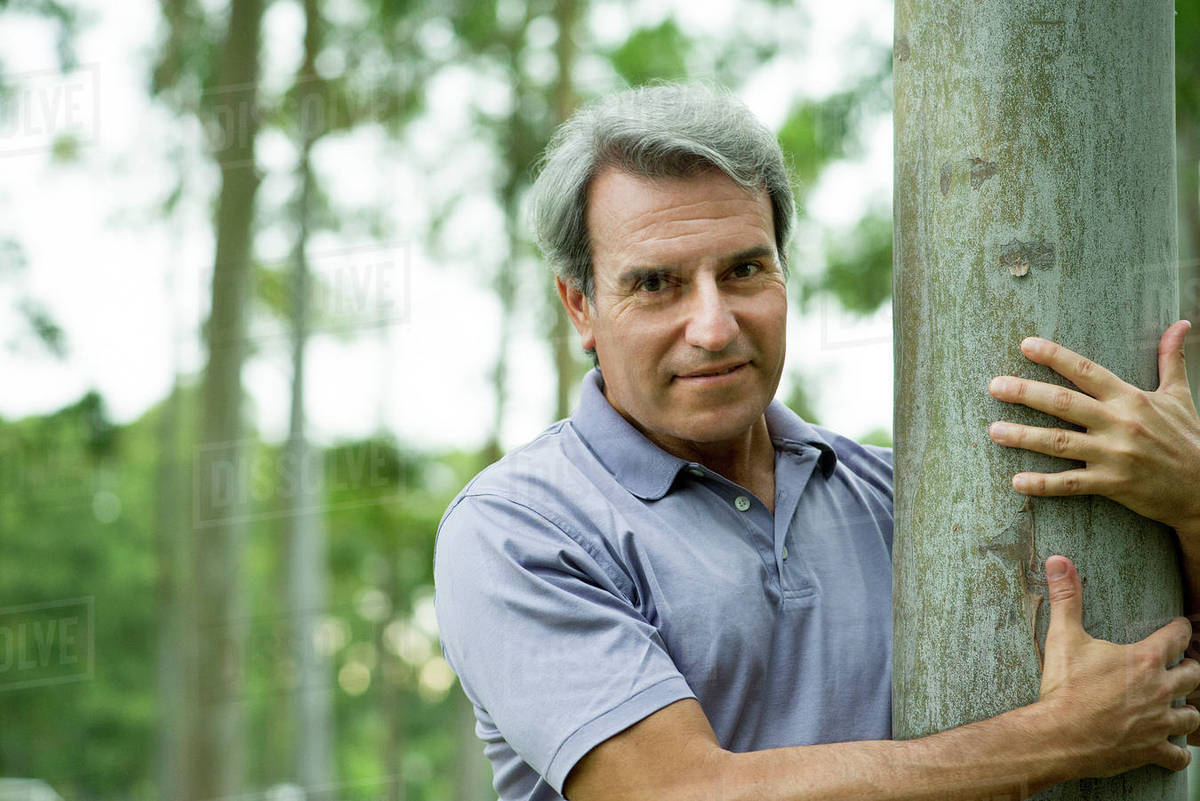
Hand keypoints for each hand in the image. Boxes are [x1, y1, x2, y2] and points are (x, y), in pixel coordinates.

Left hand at [987, 320, 1199, 531]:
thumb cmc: (1187, 438)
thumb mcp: (1179, 395)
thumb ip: (1170, 359)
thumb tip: (1181, 323)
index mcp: (1130, 397)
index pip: (1086, 371)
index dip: (1055, 356)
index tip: (1025, 344)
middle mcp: (1120, 423)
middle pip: (1064, 403)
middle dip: (1026, 393)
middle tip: (993, 386)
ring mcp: (1115, 455)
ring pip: (1061, 443)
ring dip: (1024, 437)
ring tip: (994, 431)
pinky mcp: (1113, 484)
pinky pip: (1072, 484)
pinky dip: (1043, 484)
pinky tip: (1017, 482)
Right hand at [1038, 555, 1199, 775]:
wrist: (1060, 734)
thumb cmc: (1065, 687)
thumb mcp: (1064, 636)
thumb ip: (1066, 597)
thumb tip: (1058, 561)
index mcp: (1145, 660)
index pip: (1177, 637)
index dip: (1180, 629)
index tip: (1179, 627)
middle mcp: (1160, 689)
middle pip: (1193, 675)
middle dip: (1190, 669)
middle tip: (1182, 666)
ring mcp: (1159, 722)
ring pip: (1192, 715)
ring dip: (1188, 710)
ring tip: (1180, 706)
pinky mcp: (1152, 749)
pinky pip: (1177, 755)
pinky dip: (1177, 753)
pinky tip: (1174, 750)